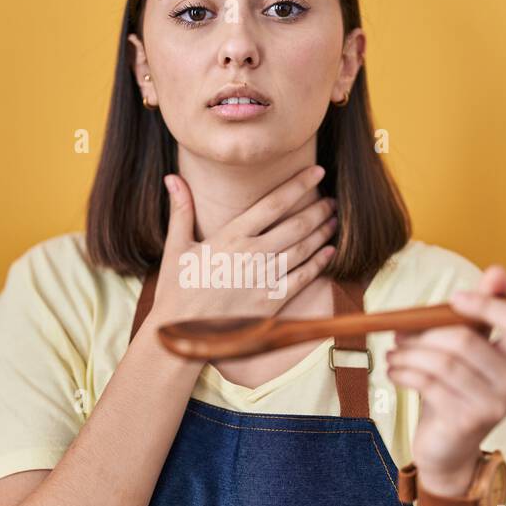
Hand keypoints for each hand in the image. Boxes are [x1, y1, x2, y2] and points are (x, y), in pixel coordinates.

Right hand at [147, 164, 338, 327]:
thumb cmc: (177, 289)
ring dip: (322, 233)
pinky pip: (303, 278)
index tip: (317, 171)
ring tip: (333, 220)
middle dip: (318, 209)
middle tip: (331, 200)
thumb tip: (172, 177)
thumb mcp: (175, 247)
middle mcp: (252, 254)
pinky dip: (319, 263)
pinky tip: (329, 252)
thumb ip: (180, 210)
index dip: (299, 184)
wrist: (182, 333)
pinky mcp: (271, 302)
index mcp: (231, 236)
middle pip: (296, 225)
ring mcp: (264, 279)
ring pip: (303, 249)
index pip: (273, 203)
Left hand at [385, 265, 505, 493]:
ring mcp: (494, 406)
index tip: (455, 298)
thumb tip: (498, 270)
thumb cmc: (458, 390)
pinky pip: (428, 384)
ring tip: (393, 353)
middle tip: (399, 332)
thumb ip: (482, 314)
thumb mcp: (470, 350)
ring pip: (441, 362)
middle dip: (425, 332)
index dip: (487, 305)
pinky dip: (404, 372)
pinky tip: (394, 370)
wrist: (448, 448)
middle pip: (466, 340)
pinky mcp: (467, 421)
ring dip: (408, 353)